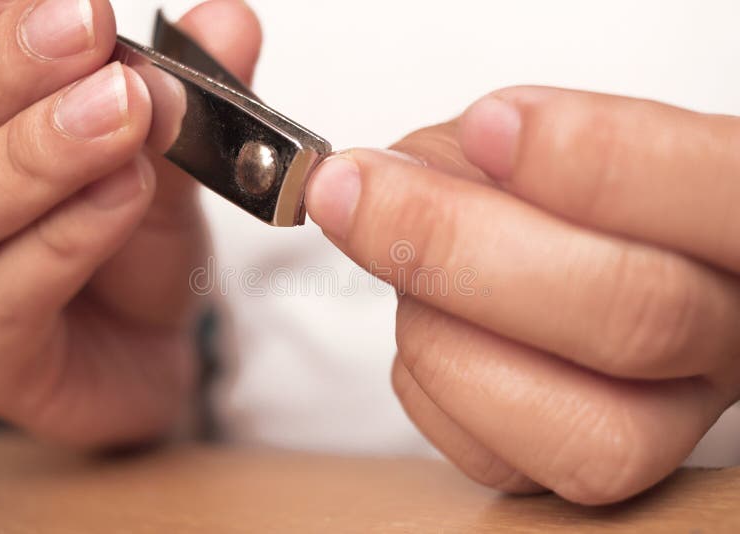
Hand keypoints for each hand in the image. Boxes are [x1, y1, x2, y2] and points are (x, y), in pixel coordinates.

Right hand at [0, 0, 260, 447]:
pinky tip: (124, 191)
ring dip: (38, 153)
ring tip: (122, 108)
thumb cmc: (136, 246)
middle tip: (88, 27)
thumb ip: (186, 93)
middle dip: (9, 69)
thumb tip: (230, 20)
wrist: (153, 347)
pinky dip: (68, 236)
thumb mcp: (167, 156)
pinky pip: (6, 298)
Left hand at [306, 87, 739, 503]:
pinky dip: (430, 387)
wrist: (567, 256)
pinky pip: (500, 465)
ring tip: (409, 279)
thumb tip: (382, 185)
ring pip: (578, 429)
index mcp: (731, 217)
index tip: (486, 128)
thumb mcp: (535, 133)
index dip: (597, 160)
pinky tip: (434, 331)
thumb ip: (487, 149)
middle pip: (632, 314)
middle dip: (458, 245)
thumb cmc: (554, 192)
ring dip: (443, 334)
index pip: (714, 189)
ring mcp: (669, 420)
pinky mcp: (589, 469)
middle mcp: (723, 332)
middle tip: (354, 193)